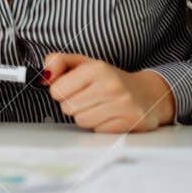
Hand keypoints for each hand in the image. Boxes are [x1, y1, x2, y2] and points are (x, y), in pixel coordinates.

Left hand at [43, 54, 174, 132]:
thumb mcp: (84, 63)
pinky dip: (101, 125)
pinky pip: (98, 130)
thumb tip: (43, 75)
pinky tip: (111, 116)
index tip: (73, 88)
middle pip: (68, 108)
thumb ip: (58, 62)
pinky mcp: (130, 122)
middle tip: (89, 98)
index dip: (61, 91)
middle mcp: (111, 85)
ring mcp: (123, 105)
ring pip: (81, 120)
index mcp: (97, 68)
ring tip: (100, 107)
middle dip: (74, 104)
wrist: (148, 94)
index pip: (57, 90)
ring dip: (87, 116)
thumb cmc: (110, 79)